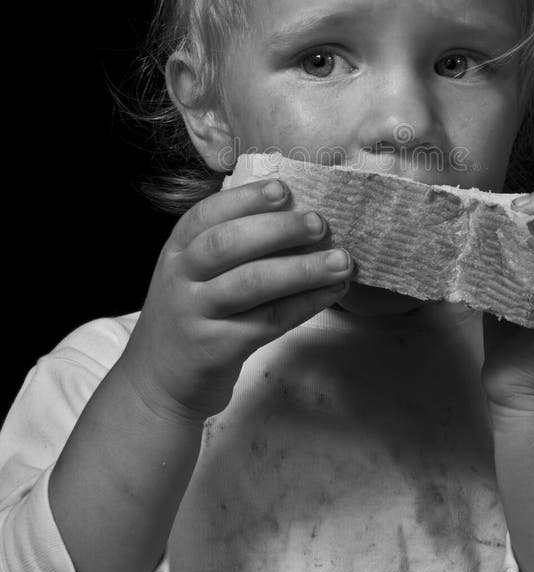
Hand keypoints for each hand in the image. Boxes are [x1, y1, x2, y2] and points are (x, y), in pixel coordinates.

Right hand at [119, 180, 353, 423]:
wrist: (156, 383)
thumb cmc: (191, 316)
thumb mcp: (193, 272)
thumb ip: (231, 245)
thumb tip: (298, 214)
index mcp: (177, 248)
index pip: (208, 213)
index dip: (247, 199)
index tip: (284, 189)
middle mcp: (181, 277)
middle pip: (228, 244)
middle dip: (278, 230)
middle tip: (319, 224)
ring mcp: (195, 314)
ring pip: (251, 283)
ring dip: (301, 269)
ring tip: (340, 261)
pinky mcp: (216, 348)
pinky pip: (268, 320)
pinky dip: (304, 304)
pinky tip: (331, 293)